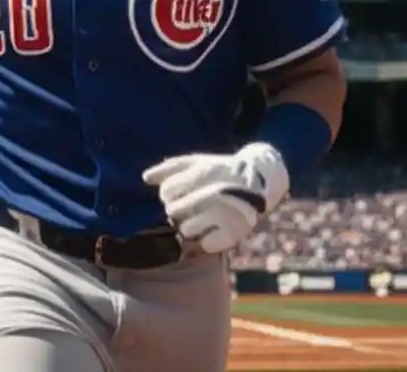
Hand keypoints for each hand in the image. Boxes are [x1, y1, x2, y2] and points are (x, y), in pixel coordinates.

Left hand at [142, 142, 289, 254]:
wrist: (261, 179)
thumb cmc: (221, 170)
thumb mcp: (197, 161)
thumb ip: (169, 168)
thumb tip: (145, 177)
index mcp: (203, 174)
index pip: (166, 192)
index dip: (169, 193)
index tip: (180, 191)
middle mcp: (213, 193)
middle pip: (173, 212)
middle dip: (178, 209)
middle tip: (192, 205)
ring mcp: (225, 214)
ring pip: (186, 230)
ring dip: (191, 224)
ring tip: (203, 216)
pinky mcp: (234, 233)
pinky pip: (205, 244)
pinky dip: (208, 238)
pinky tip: (215, 227)